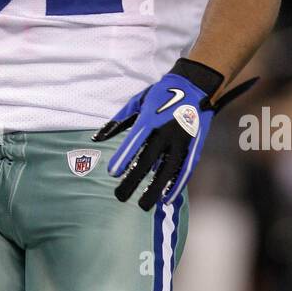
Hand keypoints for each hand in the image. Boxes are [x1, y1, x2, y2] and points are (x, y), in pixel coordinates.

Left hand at [93, 60, 254, 210]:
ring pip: (167, 168)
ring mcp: (182, 139)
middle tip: (120, 197)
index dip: (124, 156)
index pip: (134, 140)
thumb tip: (96, 138)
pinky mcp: (194, 145)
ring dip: (155, 188)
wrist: (196, 85)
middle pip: (148, 159)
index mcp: (149, 118)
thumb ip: (117, 122)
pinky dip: (177, 184)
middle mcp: (165, 130)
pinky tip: (167, 198)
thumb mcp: (137, 102)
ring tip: (143, 205)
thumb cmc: (160, 94)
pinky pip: (185, 168)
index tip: (113, 173)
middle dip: (134, 179)